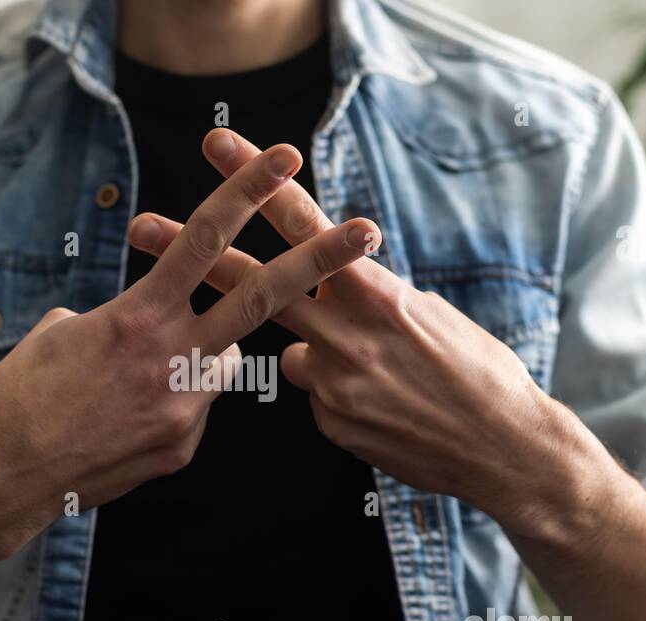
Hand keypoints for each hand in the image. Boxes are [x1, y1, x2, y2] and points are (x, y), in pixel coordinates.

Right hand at [0, 139, 381, 556]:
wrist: (2, 478)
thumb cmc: (18, 395)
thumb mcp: (60, 333)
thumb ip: (117, 316)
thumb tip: (143, 322)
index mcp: (139, 316)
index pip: (204, 240)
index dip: (247, 193)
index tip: (284, 158)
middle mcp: (173, 357)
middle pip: (261, 298)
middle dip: (318, 261)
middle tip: (366, 232)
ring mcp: (184, 407)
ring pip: (219, 363)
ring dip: (196, 356)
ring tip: (123, 384)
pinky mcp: (182, 447)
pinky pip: (191, 410)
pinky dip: (167, 406)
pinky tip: (119, 424)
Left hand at [129, 128, 570, 533]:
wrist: (504, 448)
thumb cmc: (478, 373)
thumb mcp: (428, 317)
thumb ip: (367, 304)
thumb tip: (324, 308)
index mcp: (376, 291)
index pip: (304, 226)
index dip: (256, 183)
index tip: (218, 147)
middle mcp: (346, 331)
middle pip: (255, 284)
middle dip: (194, 253)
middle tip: (140, 225)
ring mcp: (334, 380)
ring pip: (297, 352)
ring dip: (326, 354)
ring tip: (387, 375)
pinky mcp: (332, 421)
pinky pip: (320, 397)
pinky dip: (346, 398)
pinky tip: (390, 413)